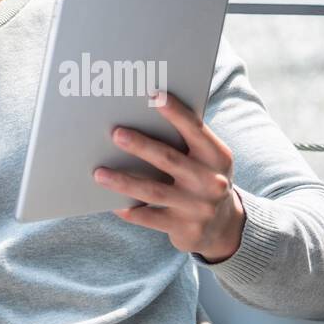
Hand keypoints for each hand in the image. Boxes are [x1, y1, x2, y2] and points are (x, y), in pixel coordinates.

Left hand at [92, 90, 245, 261]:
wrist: (224, 226)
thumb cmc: (205, 180)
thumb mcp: (208, 161)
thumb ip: (187, 143)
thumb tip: (143, 118)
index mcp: (217, 157)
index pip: (195, 130)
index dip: (175, 112)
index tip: (154, 95)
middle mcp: (211, 181)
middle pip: (169, 159)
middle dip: (140, 145)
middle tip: (115, 133)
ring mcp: (198, 207)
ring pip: (153, 191)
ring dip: (123, 181)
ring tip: (99, 173)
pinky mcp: (185, 228)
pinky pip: (149, 218)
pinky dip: (130, 210)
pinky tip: (112, 204)